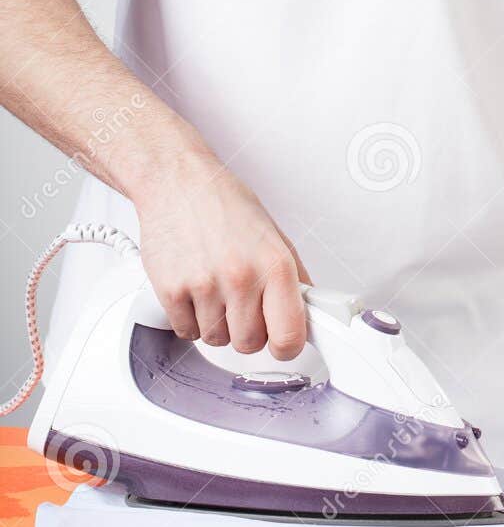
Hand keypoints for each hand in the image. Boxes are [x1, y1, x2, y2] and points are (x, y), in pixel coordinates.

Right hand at [136, 147, 309, 360]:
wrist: (177, 181)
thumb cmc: (223, 203)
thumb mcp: (273, 234)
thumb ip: (293, 278)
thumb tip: (310, 313)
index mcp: (275, 264)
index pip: (290, 336)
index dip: (287, 345)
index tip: (283, 341)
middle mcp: (241, 277)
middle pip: (250, 344)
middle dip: (248, 330)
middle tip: (242, 304)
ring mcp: (204, 286)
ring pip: (216, 340)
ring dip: (217, 324)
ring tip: (215, 288)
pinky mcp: (171, 291)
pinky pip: (186, 332)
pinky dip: (190, 318)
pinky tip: (195, 289)